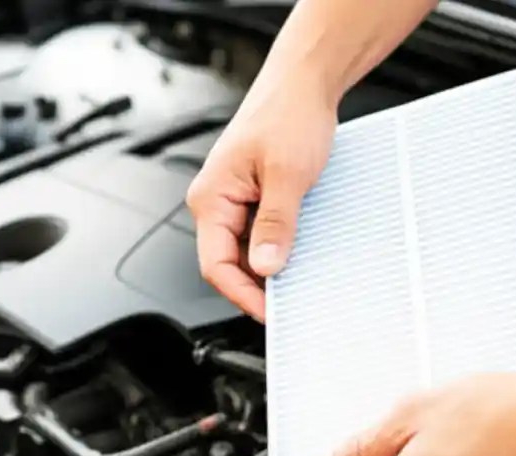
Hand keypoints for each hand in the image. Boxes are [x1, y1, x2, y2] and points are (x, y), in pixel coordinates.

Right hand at [187, 72, 337, 320]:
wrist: (303, 82)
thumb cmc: (288, 114)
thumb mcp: (287, 175)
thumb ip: (275, 225)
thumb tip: (266, 267)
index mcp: (211, 197)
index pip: (215, 266)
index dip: (242, 295)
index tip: (271, 312)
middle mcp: (216, 201)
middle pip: (229, 263)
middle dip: (259, 285)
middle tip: (293, 300)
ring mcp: (235, 199)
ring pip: (247, 251)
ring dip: (272, 265)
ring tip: (301, 272)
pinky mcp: (254, 196)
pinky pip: (260, 233)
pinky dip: (279, 246)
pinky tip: (301, 249)